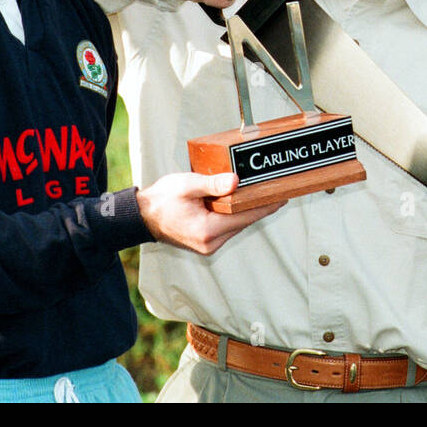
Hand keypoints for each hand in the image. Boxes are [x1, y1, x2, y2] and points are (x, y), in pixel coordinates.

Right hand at [136, 172, 282, 253]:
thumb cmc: (162, 201)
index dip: (265, 206)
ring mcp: (209, 245)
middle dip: (259, 205)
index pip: (245, 217)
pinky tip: (242, 200)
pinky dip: (235, 213)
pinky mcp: (207, 242)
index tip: (283, 196)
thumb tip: (236, 182)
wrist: (143, 217)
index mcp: (207, 231)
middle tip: (277, 189)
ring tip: (263, 191)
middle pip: (244, 221)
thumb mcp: (187, 185)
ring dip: (247, 209)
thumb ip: (212, 184)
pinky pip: (228, 226)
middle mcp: (211, 242)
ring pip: (237, 224)